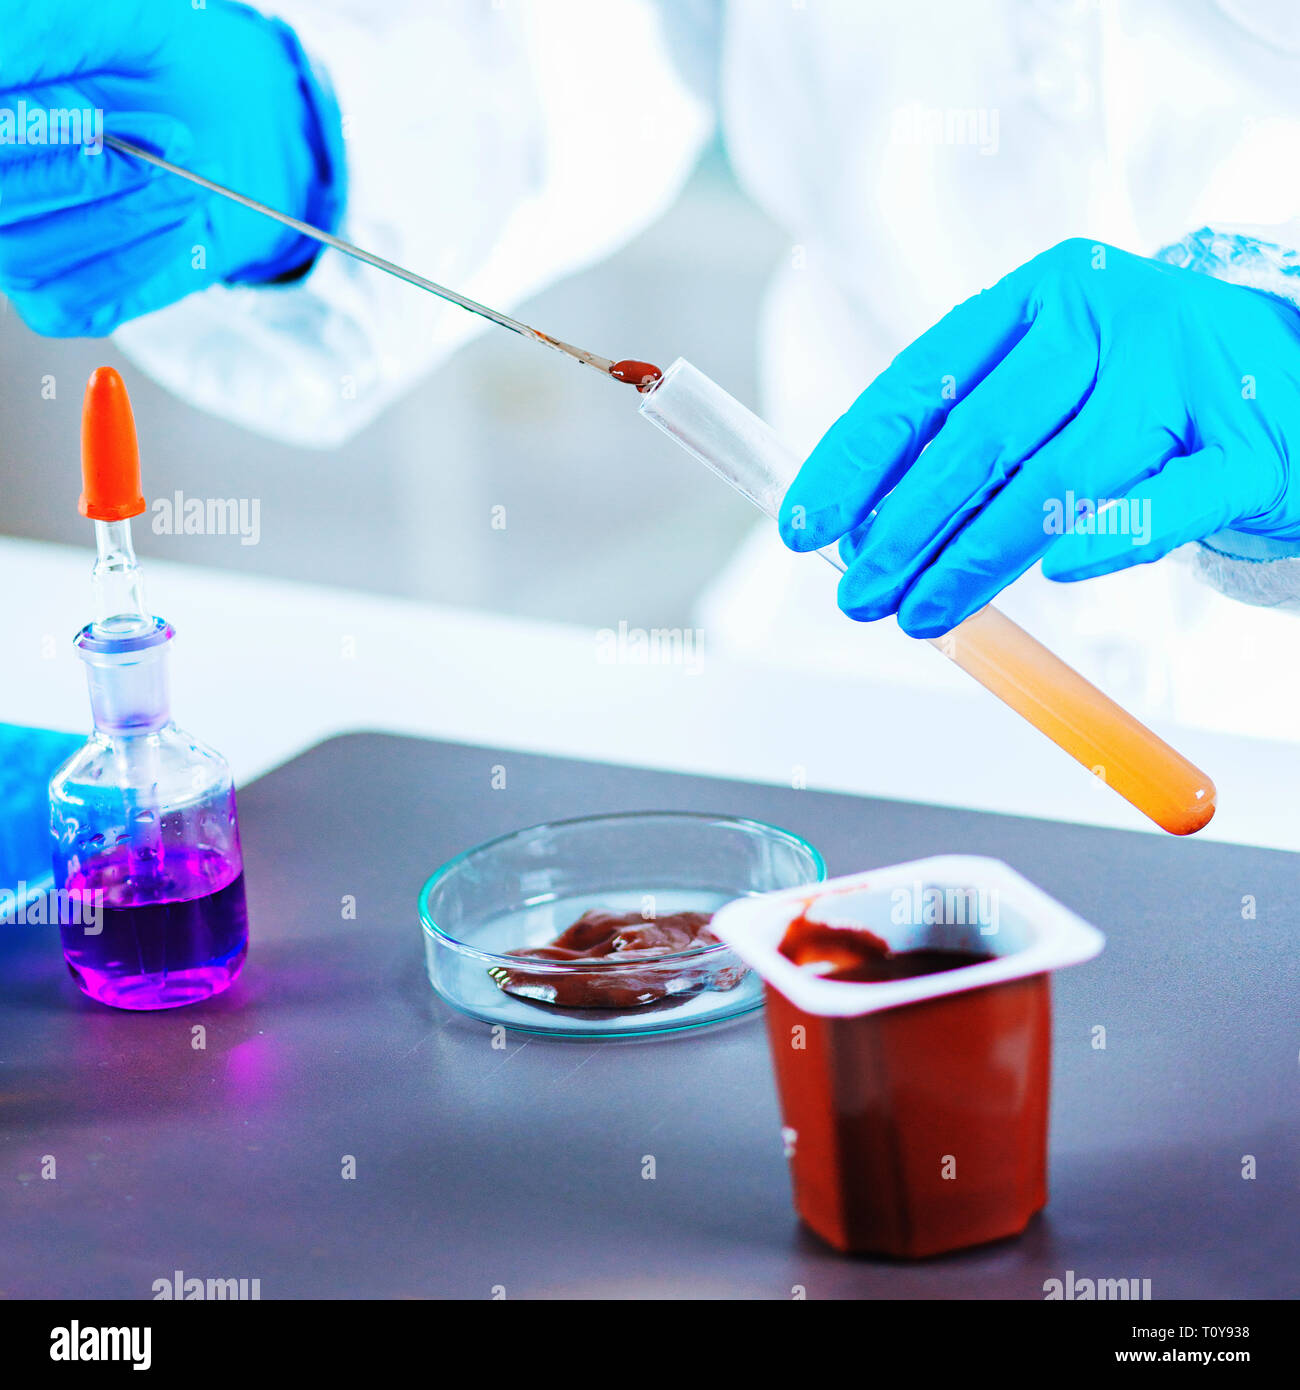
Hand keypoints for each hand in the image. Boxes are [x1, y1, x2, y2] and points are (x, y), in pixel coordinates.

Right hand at [0, 0, 343, 336]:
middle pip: (0, 196)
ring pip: (31, 254)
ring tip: (191, 178)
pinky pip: (81, 297)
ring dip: (129, 215)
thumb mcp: (120, 24)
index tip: (102, 118)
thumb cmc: (162, 67)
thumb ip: (50, 28)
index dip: (36, 130)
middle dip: (93, 172)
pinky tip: (182, 222)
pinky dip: (142, 259)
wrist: (226, 130)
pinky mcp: (56, 302)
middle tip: (173, 140)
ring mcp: (9, 249)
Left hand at [778, 238, 1299, 635]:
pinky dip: (1108, 540)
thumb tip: (868, 531)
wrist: (1292, 379)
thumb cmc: (1141, 394)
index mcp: (1042, 296)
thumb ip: (970, 441)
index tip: (806, 527)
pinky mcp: (1249, 447)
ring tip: (920, 613)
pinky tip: (1054, 575)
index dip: (856, 461)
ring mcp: (1184, 377)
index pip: (925, 383)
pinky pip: (1166, 503)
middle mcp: (1111, 318)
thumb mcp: (1049, 387)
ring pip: (1060, 477)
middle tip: (859, 595)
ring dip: (978, 557)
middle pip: (983, 436)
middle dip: (906, 528)